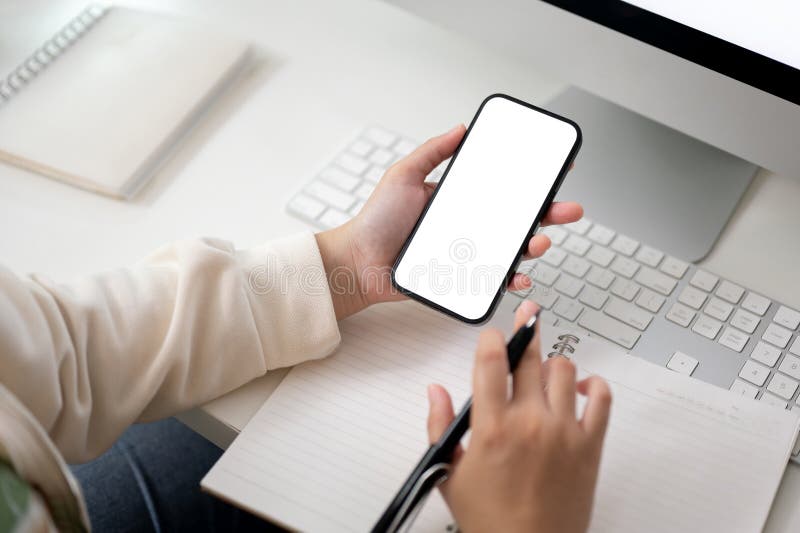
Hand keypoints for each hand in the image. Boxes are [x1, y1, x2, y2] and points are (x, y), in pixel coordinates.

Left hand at [315, 125, 583, 319]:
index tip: (557, 171)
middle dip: (549, 214)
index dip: (532, 182)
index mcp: (460, 200)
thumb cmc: (376, 221)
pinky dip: (512, 279)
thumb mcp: (402, 176)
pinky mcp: (462, 279)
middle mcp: (469, 226)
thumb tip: (461, 128)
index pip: (504, 188)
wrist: (357, 262)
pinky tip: (521, 275)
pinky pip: (493, 279)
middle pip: (518, 220)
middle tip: (569, 210)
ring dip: (535, 245)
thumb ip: (432, 152)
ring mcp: (468, 253)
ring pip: (513, 250)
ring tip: (540, 241)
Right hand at [427, 300, 611, 532]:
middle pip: (530, 358)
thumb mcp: (451, 471)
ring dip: (553, 364)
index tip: (494, 334)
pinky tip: (582, 386)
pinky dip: (594, 385)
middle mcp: (529, 422)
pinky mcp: (589, 445)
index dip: (492, 338)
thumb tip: (435, 390)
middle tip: (528, 315)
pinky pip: (601, 400)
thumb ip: (441, 424)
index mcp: (492, 427)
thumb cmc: (491, 520)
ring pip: (564, 371)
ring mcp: (563, 431)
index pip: (491, 361)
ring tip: (546, 369)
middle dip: (526, 330)